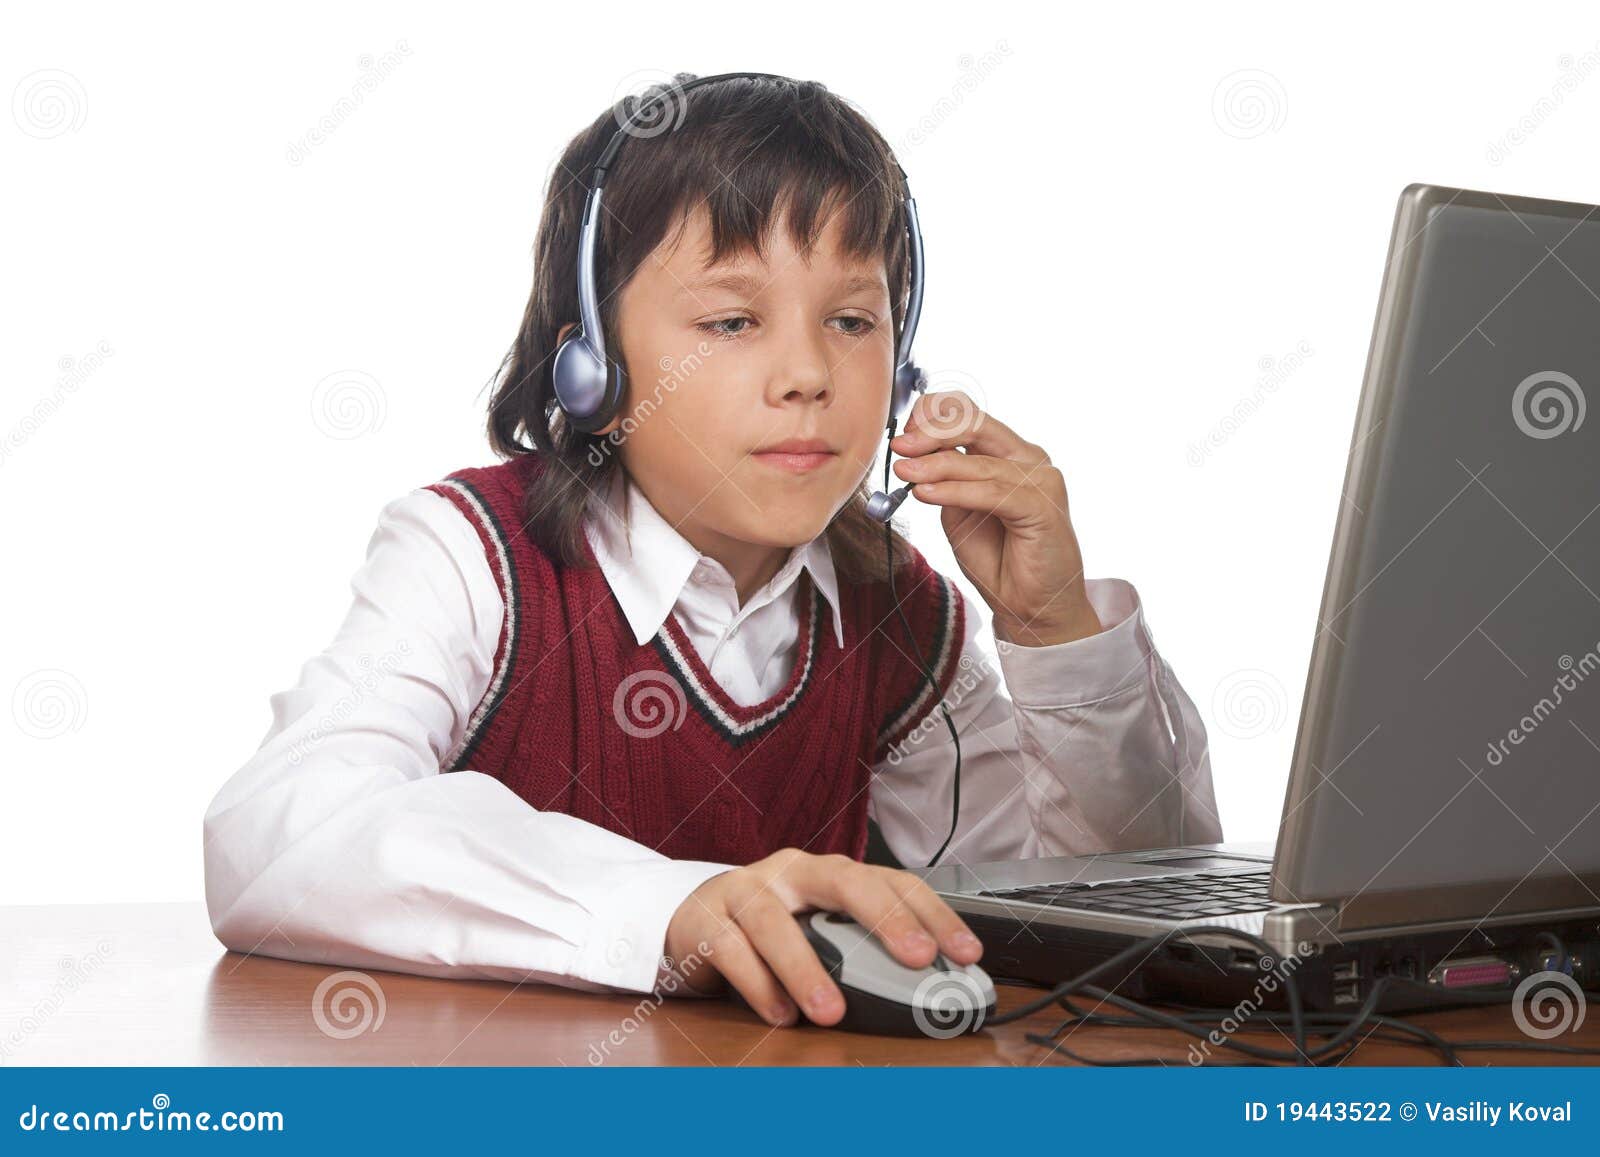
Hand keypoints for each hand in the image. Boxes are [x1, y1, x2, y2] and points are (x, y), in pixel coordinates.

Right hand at [663, 847, 982, 1027]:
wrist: (693, 921)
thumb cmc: (771, 929)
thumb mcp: (819, 932)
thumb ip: (861, 953)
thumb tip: (925, 994)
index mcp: (829, 873)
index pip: (891, 881)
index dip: (933, 914)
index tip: (967, 952)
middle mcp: (792, 873)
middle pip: (843, 880)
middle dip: (886, 918)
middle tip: (917, 957)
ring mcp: (745, 891)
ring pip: (776, 922)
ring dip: (807, 969)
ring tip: (832, 1012)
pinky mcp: (705, 920)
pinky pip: (731, 950)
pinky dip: (758, 985)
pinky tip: (780, 1013)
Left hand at [890, 391, 1100, 646]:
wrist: (1028, 607)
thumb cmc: (998, 560)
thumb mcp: (958, 511)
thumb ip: (945, 479)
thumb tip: (913, 452)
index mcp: (1009, 454)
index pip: (971, 414)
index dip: (934, 416)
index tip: (903, 434)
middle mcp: (1029, 459)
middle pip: (977, 423)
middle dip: (931, 431)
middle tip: (900, 446)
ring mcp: (1041, 480)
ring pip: (979, 461)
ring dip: (935, 466)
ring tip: (904, 473)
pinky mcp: (1043, 506)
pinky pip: (991, 492)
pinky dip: (954, 491)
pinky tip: (925, 493)